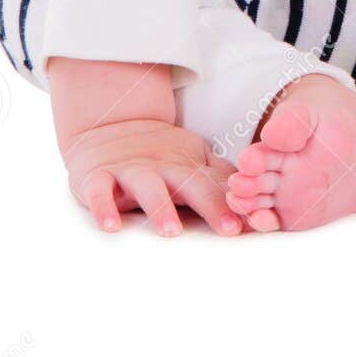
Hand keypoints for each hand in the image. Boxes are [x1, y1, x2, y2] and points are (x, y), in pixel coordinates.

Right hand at [62, 117, 243, 236]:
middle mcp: (162, 166)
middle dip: (211, 205)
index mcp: (187, 166)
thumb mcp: (190, 161)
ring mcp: (130, 170)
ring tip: (171, 231)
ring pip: (146, 187)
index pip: (215, 184)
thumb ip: (218, 180)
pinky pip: (99, 192)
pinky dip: (103, 207)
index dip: (236, 203)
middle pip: (189, 183)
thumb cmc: (158, 155)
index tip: (257, 222)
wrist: (107, 125)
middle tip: (229, 228)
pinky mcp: (98, 176)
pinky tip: (111, 226)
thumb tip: (256, 203)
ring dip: (160, 208)